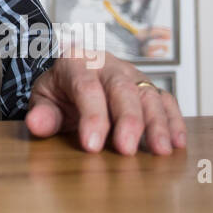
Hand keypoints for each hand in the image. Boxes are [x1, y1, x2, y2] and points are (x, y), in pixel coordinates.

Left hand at [23, 52, 185, 154]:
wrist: (71, 74)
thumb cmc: (59, 90)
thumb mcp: (43, 99)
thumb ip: (42, 114)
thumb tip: (36, 124)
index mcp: (76, 63)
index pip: (86, 88)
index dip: (91, 116)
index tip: (91, 145)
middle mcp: (108, 64)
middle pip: (121, 88)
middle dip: (127, 120)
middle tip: (126, 149)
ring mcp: (131, 74)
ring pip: (148, 94)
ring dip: (157, 123)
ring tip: (160, 150)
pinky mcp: (148, 87)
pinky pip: (166, 100)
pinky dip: (174, 120)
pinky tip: (177, 142)